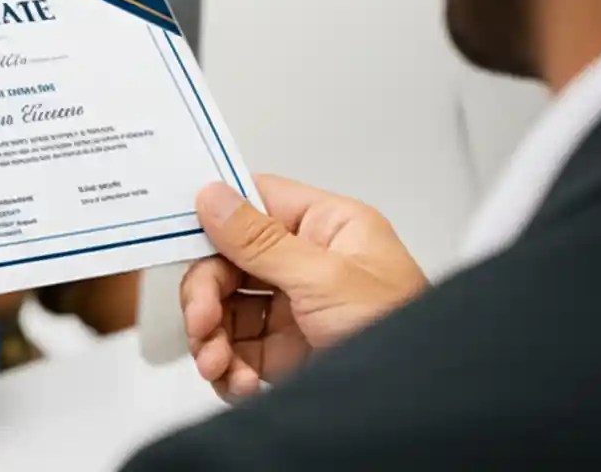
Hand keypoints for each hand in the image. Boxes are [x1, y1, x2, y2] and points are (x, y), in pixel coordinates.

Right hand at [181, 175, 427, 399]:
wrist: (419, 404)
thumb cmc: (405, 331)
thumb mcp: (326, 279)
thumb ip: (263, 240)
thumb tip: (215, 196)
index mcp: (329, 228)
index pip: (256, 203)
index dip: (215, 218)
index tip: (180, 237)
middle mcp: (308, 264)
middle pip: (228, 262)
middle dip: (206, 295)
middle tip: (200, 321)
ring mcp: (294, 310)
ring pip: (224, 310)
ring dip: (210, 337)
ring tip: (216, 362)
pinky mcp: (286, 355)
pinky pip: (235, 351)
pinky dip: (225, 368)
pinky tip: (236, 381)